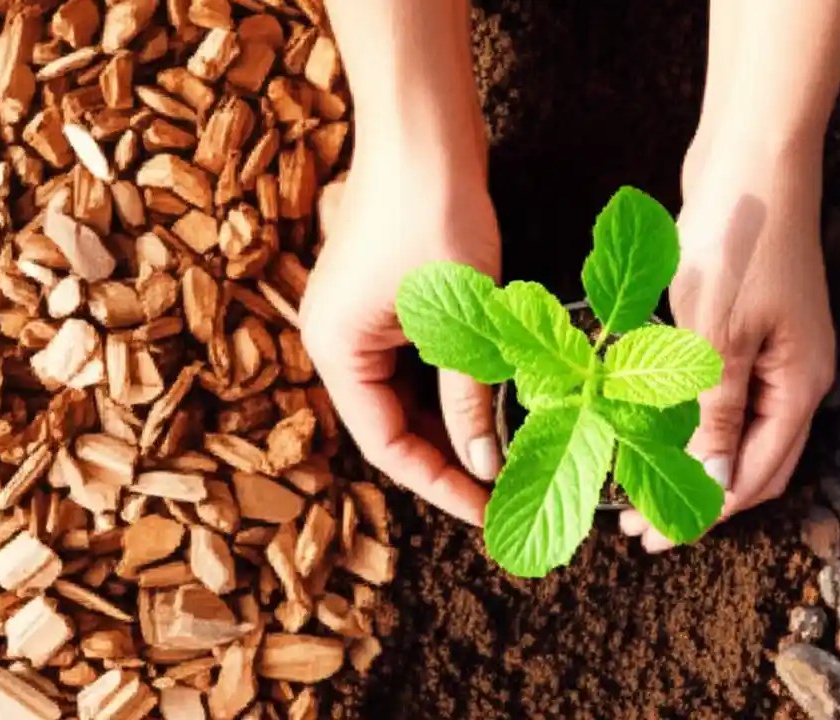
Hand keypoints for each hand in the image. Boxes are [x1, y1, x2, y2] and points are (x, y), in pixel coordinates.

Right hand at [301, 144, 499, 525]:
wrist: (424, 131)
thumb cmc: (434, 215)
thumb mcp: (460, 320)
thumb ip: (469, 397)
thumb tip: (483, 463)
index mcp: (337, 351)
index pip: (386, 445)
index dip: (438, 483)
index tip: (487, 510)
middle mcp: (337, 340)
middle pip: (392, 424)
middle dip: (446, 457)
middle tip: (501, 489)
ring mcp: (359, 318)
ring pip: (406, 395)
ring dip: (451, 423)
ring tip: (502, 452)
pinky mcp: (386, 298)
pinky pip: (414, 362)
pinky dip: (450, 385)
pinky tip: (489, 401)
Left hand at [620, 145, 836, 551]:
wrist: (752, 156)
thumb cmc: (735, 241)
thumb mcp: (714, 337)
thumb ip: (712, 416)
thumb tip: (712, 490)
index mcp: (797, 386)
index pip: (753, 477)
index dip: (701, 513)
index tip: (651, 536)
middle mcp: (796, 376)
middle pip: (755, 463)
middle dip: (699, 498)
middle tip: (641, 523)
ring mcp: (779, 350)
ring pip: (741, 430)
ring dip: (695, 461)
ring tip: (641, 481)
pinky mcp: (755, 325)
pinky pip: (728, 392)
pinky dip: (696, 419)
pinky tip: (657, 426)